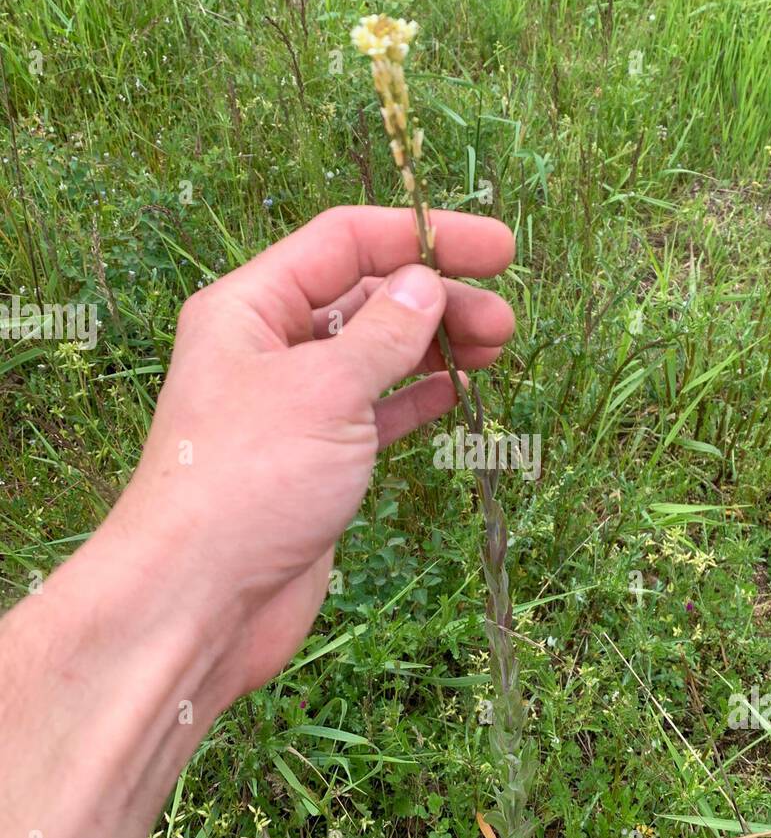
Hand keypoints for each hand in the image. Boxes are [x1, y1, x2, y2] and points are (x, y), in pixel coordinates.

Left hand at [103, 205, 514, 700]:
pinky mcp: (314, 460)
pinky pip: (374, 411)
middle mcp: (268, 347)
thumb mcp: (325, 390)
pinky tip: (457, 392)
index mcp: (251, 307)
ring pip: (375, 355)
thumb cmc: (247, 482)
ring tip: (496, 350)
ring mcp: (293, 406)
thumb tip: (425, 284)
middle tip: (503, 321)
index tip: (498, 248)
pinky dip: (416, 398)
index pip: (346, 242)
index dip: (425, 237)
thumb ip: (384, 333)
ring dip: (435, 347)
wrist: (199, 600)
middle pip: (366, 297)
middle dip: (438, 299)